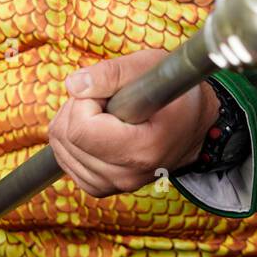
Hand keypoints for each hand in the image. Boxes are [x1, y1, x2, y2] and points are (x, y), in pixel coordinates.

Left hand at [47, 48, 221, 197]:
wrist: (195, 129)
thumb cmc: (177, 96)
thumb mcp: (151, 68)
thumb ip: (111, 73)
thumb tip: (73, 85)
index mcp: (142, 150)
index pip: (80, 129)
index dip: (84, 101)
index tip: (107, 92)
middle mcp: (126, 176)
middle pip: (66, 138)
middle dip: (78, 109)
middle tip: (108, 100)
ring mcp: (112, 186)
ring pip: (61, 149)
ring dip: (74, 123)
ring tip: (105, 114)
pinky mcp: (100, 187)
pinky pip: (65, 160)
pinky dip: (73, 140)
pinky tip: (97, 129)